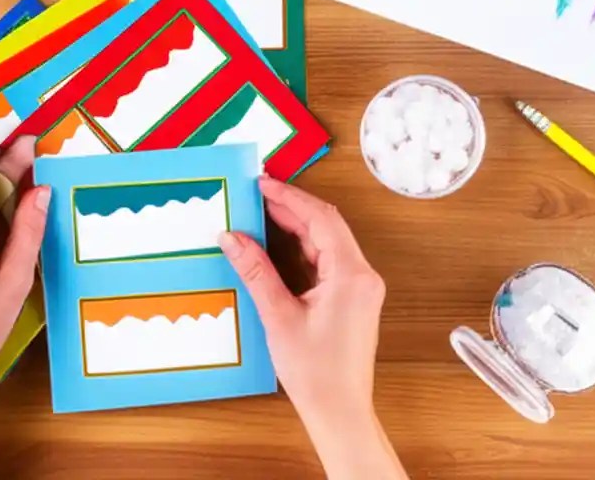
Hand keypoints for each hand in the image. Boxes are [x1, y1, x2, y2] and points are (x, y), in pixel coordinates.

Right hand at [218, 177, 405, 478]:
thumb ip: (256, 271)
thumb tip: (233, 238)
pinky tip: (278, 244)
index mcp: (351, 275)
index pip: (321, 219)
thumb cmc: (316, 372)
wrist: (339, 411)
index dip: (290, 197)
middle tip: (258, 192)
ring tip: (263, 211)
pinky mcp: (351, 300)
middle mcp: (361, 276)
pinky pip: (328, 261)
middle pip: (327, 226)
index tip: (263, 183)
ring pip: (327, 243)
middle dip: (292, 207)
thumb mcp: (278, 316)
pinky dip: (303, 248)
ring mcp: (359, 288)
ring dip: (297, 226)